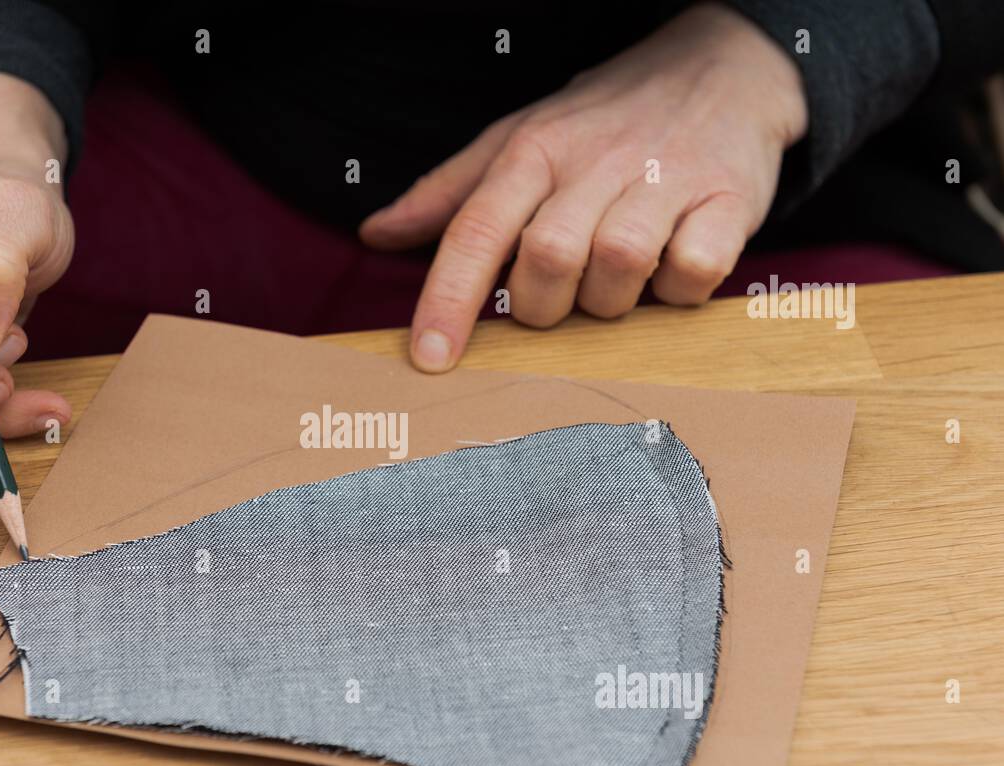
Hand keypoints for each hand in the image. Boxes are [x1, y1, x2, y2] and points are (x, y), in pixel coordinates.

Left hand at [360, 3, 807, 371]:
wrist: (721, 68)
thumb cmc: (602, 122)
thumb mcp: (517, 139)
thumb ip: (447, 194)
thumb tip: (376, 235)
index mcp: (533, 152)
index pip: (475, 231)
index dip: (447, 301)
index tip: (429, 358)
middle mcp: (595, 162)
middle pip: (547, 261)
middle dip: (542, 305)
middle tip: (557, 295)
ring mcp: (666, 178)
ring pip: (618, 266)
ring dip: (610, 299)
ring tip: (617, 278)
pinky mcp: (729, 199)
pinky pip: (694, 270)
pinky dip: (678, 289)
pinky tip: (670, 270)